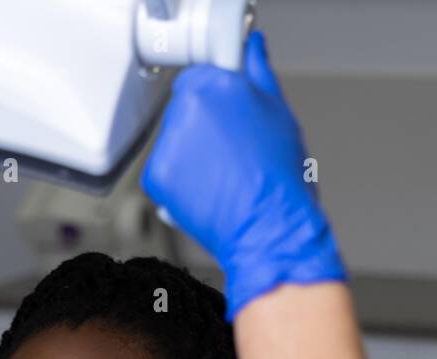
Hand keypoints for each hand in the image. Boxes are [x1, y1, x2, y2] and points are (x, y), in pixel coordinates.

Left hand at [142, 30, 346, 320]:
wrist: (269, 230)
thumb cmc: (281, 181)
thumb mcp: (281, 116)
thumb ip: (260, 75)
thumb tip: (252, 50)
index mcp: (215, 84)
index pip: (200, 79)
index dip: (217, 103)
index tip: (230, 120)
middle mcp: (186, 107)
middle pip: (184, 111)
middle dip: (204, 131)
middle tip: (235, 156)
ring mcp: (168, 143)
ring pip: (175, 145)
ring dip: (193, 159)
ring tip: (225, 178)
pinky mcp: (156, 176)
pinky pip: (165, 175)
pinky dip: (181, 187)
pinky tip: (209, 194)